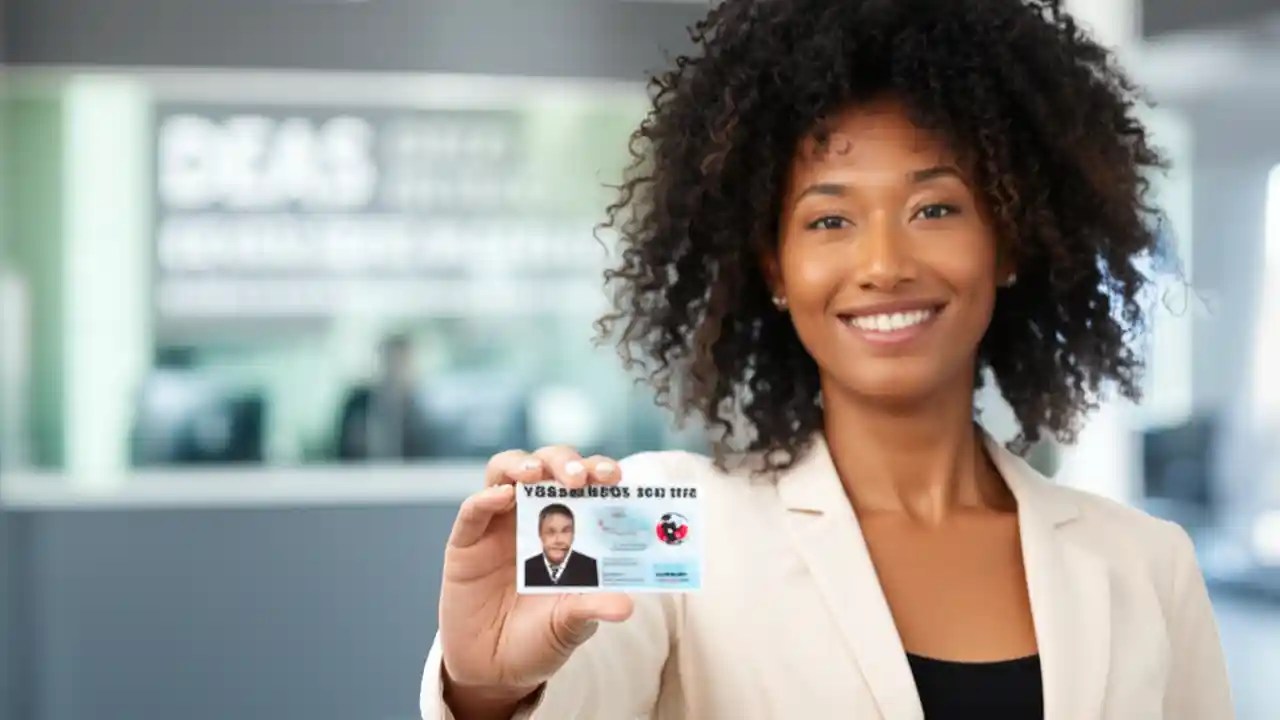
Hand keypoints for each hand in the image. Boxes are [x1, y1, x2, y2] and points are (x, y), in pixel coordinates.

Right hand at [438, 446, 633, 716]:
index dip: (598, 471)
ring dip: (522, 465)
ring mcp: (498, 525)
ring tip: (536, 474)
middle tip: (579, 477)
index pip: (584, 484)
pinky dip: (485, 498)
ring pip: (504, 472)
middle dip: (564, 462)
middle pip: (546, 466)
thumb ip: (593, 608)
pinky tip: (502, 497)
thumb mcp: (571, 624)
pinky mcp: (466, 543)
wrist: (495, 670)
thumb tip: (626, 605)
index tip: (615, 476)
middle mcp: (533, 516)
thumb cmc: (540, 638)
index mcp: (567, 527)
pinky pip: (472, 511)